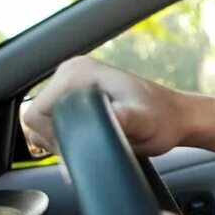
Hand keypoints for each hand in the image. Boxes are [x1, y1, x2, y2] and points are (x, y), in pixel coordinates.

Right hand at [23, 56, 187, 156]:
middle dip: (58, 138)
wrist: (176, 118)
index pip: (37, 112)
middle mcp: (72, 71)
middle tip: (92, 143)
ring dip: (62, 138)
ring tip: (95, 139)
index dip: (54, 136)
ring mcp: (72, 82)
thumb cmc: (164, 121)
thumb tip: (116, 115)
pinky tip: (90, 138)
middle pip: (37, 118)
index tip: (83, 142)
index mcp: (80, 72)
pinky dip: (65, 135)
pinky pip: (53, 121)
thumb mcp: (148, 124)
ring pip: (43, 122)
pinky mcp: (75, 95)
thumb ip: (130, 120)